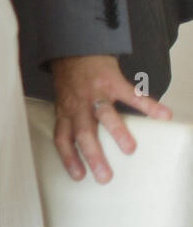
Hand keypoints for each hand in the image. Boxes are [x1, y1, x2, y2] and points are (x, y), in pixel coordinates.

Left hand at [50, 54, 171, 182]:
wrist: (75, 49)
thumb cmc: (71, 83)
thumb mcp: (65, 103)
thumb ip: (73, 123)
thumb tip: (87, 152)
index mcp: (66, 112)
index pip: (63, 138)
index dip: (68, 157)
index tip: (78, 176)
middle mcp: (78, 104)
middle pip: (83, 131)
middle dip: (93, 154)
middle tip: (105, 175)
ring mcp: (95, 92)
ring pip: (104, 113)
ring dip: (117, 132)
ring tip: (129, 149)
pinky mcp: (112, 81)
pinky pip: (132, 94)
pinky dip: (148, 104)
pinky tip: (164, 115)